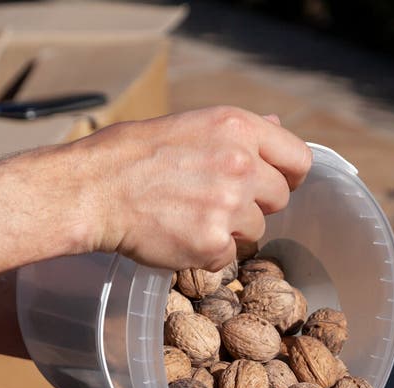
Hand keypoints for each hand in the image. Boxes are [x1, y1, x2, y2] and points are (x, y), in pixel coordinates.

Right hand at [78, 106, 311, 270]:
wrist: (95, 189)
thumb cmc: (133, 155)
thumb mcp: (191, 124)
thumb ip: (237, 134)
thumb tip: (277, 128)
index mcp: (237, 127)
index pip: (298, 158)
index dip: (288, 174)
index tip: (274, 183)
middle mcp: (240, 164)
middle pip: (280, 198)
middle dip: (255, 203)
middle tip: (216, 201)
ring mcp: (229, 206)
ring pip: (256, 230)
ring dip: (230, 230)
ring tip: (191, 216)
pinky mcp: (213, 243)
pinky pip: (229, 257)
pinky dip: (207, 253)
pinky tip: (180, 235)